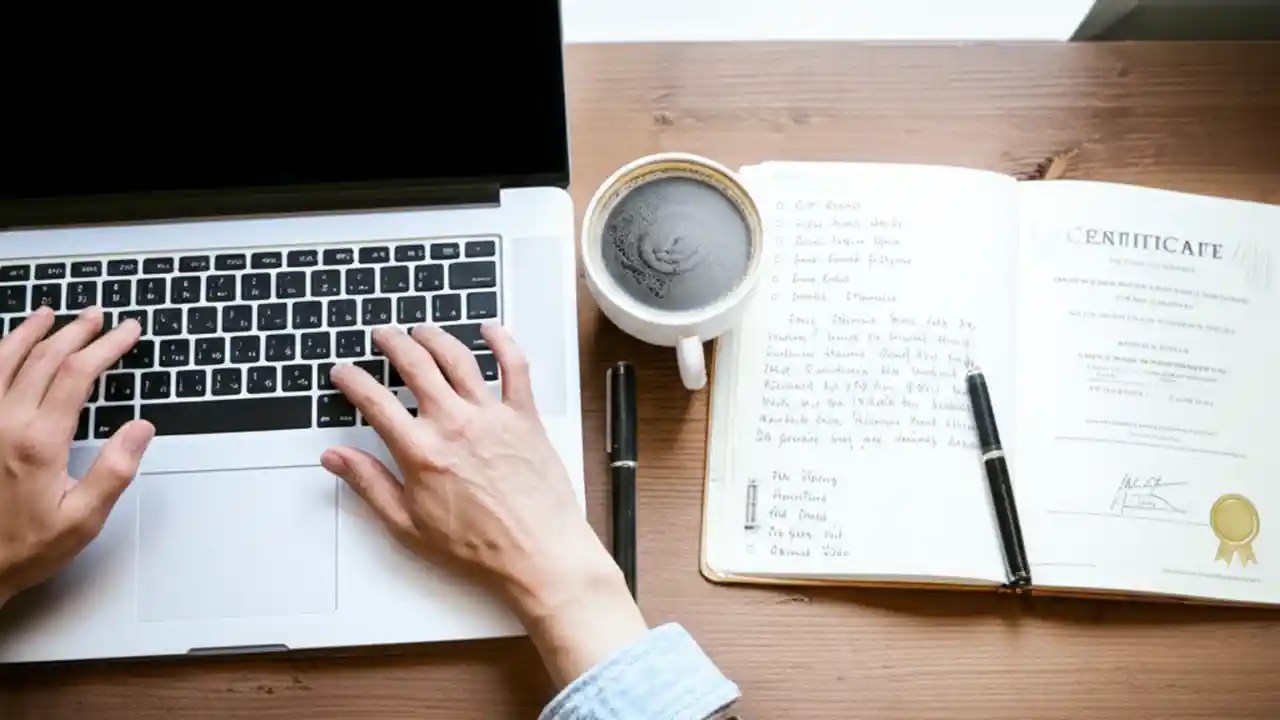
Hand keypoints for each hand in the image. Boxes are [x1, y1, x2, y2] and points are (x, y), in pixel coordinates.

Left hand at [0, 307, 153, 606]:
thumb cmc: (23, 547)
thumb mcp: (82, 520)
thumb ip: (114, 471)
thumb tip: (141, 428)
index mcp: (38, 442)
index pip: (78, 374)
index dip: (106, 346)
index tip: (126, 332)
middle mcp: (5, 423)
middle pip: (43, 358)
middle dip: (75, 331)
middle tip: (98, 317)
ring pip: (3, 359)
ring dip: (29, 331)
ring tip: (48, 314)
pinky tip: (5, 348)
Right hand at [323, 323, 645, 685]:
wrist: (538, 554)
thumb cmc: (479, 548)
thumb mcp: (409, 525)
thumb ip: (370, 484)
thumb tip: (336, 458)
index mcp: (421, 452)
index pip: (375, 402)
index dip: (353, 380)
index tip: (344, 372)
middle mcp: (454, 424)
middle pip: (415, 365)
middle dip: (392, 343)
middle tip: (382, 335)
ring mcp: (492, 416)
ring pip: (458, 358)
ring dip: (435, 336)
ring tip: (421, 330)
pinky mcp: (525, 417)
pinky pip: (515, 366)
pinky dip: (502, 341)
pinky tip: (490, 329)